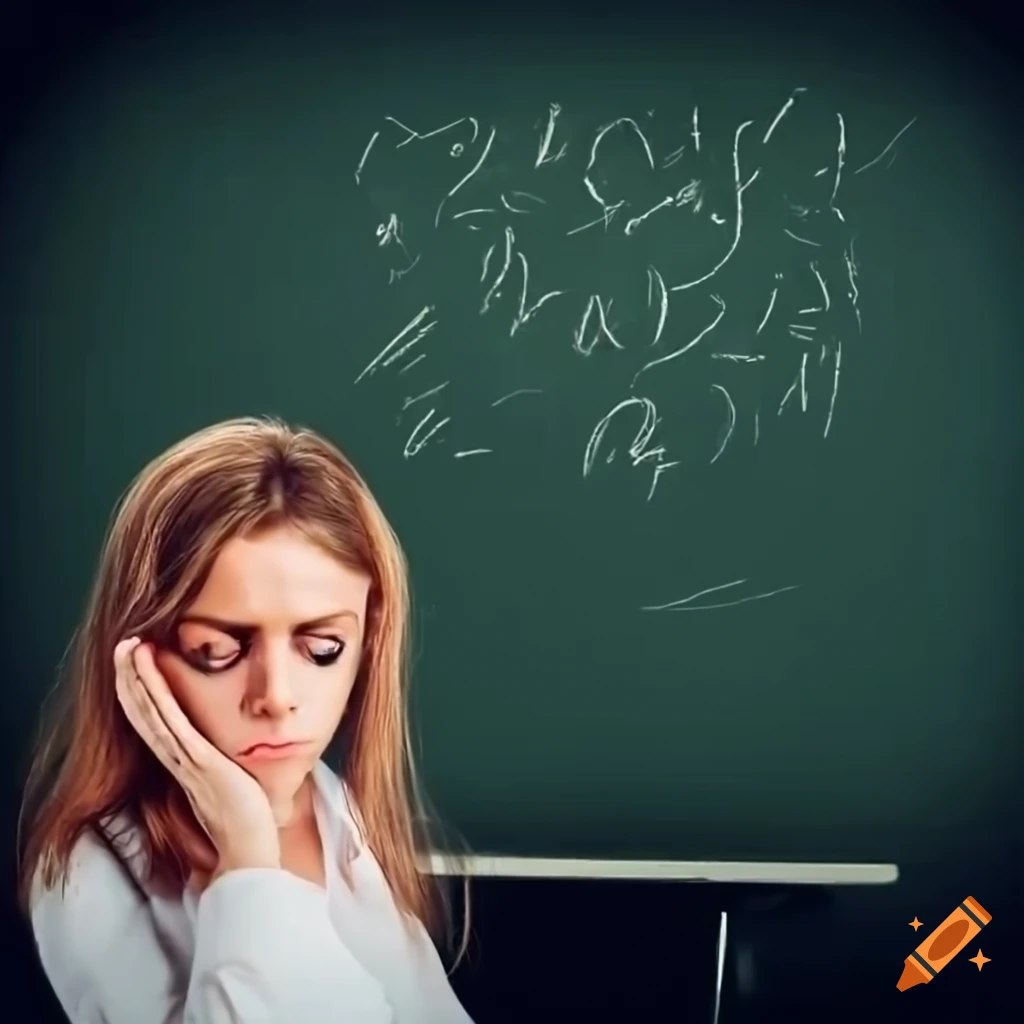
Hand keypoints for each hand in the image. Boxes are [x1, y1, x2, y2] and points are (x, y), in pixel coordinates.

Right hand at [114, 637, 280, 877]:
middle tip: (124, 644)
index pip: (154, 720)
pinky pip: (171, 722)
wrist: (250, 853)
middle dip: (131, 676)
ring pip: (151, 711)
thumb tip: (236, 748)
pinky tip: (148, 670)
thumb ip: (225, 764)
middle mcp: (177, 759)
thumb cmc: (247, 819)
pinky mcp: (198, 762)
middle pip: (143, 711)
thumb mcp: (233, 780)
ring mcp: (185, 760)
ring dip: (137, 677)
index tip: (137, 662)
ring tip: (128, 647)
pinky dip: (156, 694)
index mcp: (184, 762)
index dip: (141, 691)